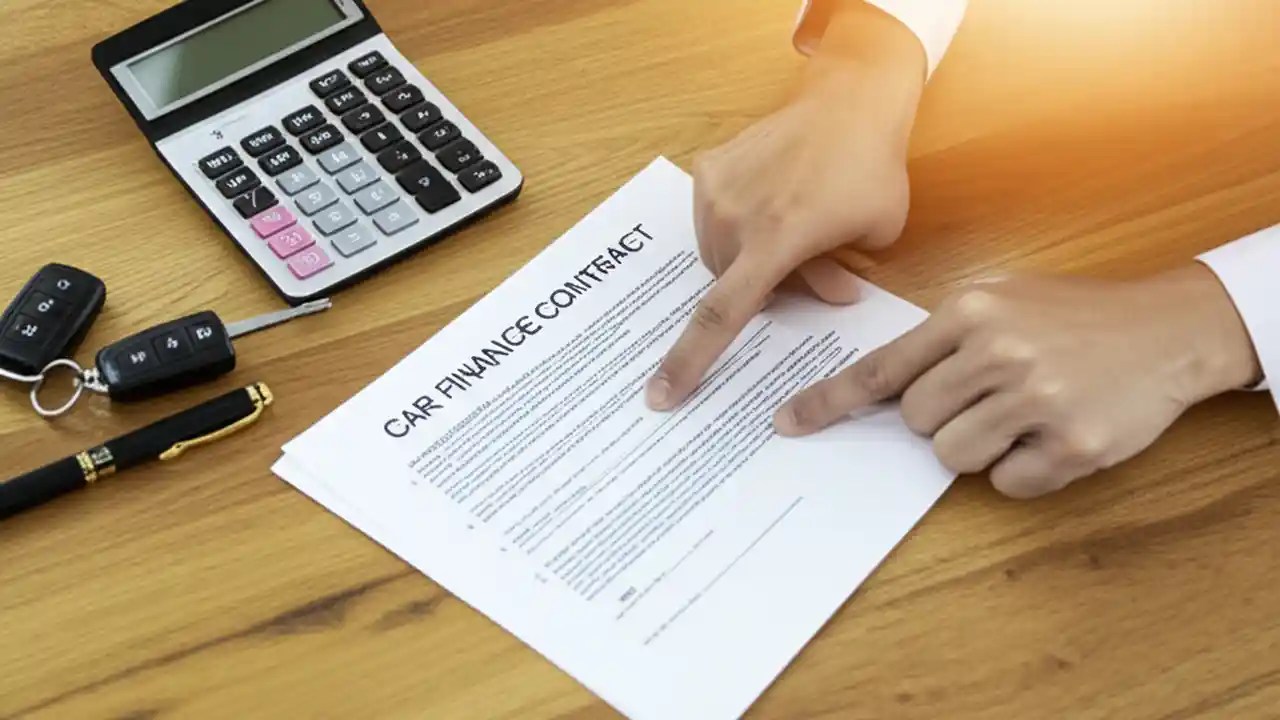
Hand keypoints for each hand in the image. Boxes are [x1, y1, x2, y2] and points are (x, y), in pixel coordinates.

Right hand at [645, 4, 926, 410]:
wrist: (851, 99)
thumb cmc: (870, 169)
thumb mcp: (869, 235)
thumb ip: (835, 276)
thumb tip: (825, 299)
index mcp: (776, 240)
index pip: (723, 314)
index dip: (690, 360)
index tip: (664, 395)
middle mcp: (734, 216)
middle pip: (728, 284)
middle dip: (759, 288)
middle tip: (802, 266)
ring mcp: (716, 190)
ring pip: (716, 254)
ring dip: (744, 257)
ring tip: (788, 224)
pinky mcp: (709, 168)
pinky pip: (711, 218)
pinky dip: (736, 223)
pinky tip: (770, 201)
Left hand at [774, 266, 1262, 497]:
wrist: (1167, 327)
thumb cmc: (1071, 316)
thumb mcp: (1000, 301)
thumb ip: (941, 340)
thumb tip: (879, 391)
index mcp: (970, 312)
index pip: (881, 370)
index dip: (830, 402)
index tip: (788, 424)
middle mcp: (998, 352)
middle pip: (918, 422)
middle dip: (942, 419)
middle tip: (990, 395)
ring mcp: (1037, 399)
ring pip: (954, 457)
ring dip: (980, 446)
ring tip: (1024, 411)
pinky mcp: (1073, 444)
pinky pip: (1008, 482)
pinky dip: (1024, 469)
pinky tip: (1054, 432)